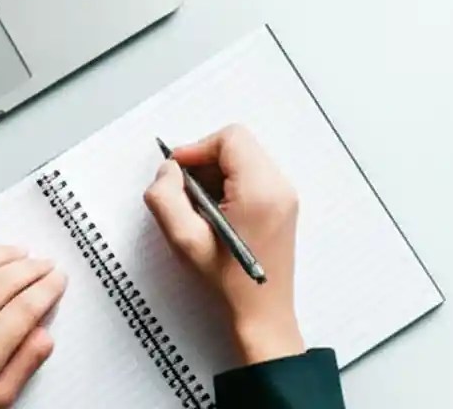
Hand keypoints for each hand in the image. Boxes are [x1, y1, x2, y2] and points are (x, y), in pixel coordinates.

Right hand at [144, 124, 303, 363]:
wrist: (262, 314)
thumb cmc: (226, 282)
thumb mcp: (184, 239)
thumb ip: (166, 197)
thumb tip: (169, 168)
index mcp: (261, 190)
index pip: (231, 138)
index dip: (198, 148)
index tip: (176, 172)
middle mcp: (280, 186)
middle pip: (239, 146)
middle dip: (206, 161)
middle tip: (185, 192)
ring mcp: (286, 195)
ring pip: (245, 159)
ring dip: (217, 174)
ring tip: (199, 207)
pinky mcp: (284, 205)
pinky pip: (254, 176)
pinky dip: (230, 184)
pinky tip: (216, 214)